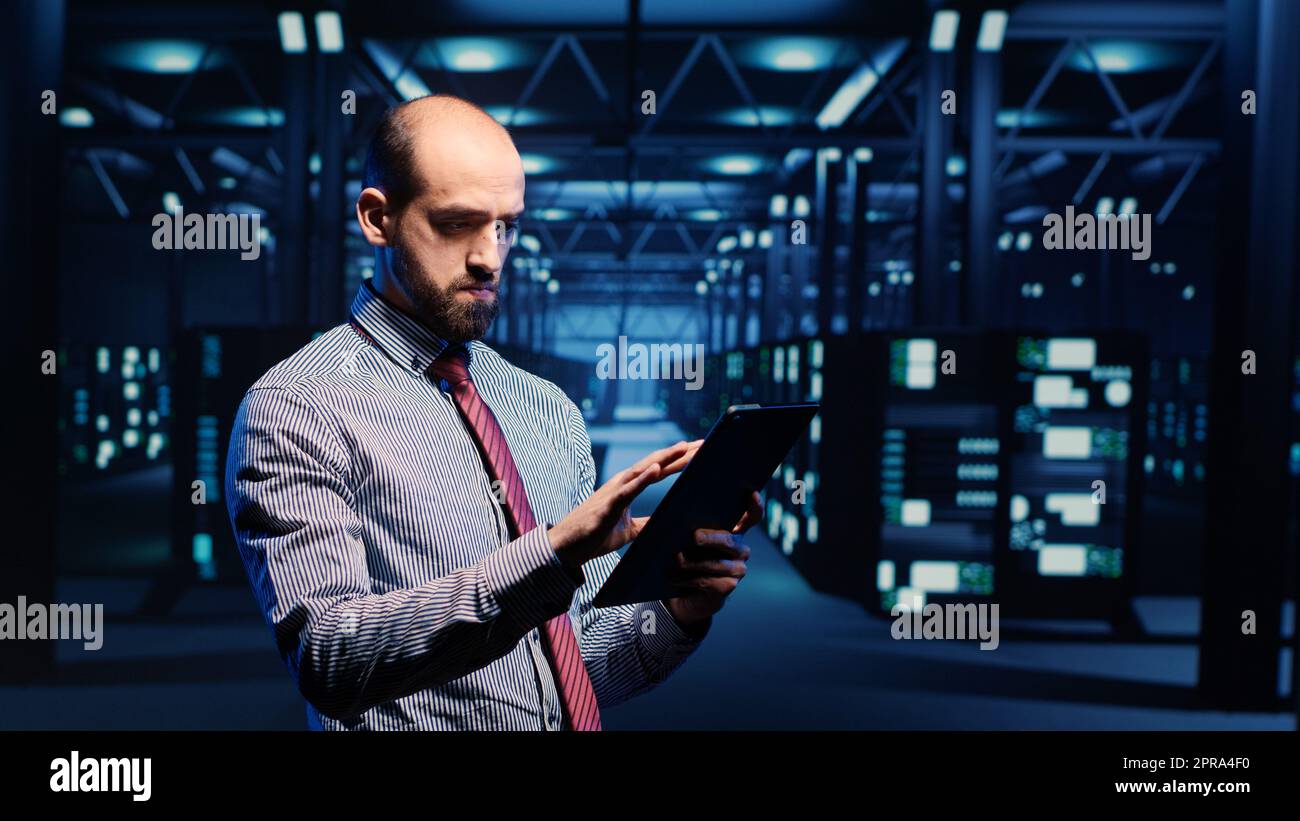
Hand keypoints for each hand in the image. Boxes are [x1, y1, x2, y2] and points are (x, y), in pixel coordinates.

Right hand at [549, 440, 701, 567]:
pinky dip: (642, 478)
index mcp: (629, 487)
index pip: (660, 469)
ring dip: (664, 458)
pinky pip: (628, 490)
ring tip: (684, 448)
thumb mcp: (629, 530)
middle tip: (704, 443)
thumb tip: (666, 525)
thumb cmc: (594, 535)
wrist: (567, 547)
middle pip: (656, 464)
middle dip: (680, 453)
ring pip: (644, 470)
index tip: (700, 450)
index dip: (680, 459)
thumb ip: (646, 524)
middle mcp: (623, 483)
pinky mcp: (608, 505)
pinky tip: (657, 469)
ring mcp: (615, 491)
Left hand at [665, 491, 762, 625]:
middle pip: (729, 540)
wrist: (683, 595)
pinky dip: (689, 579)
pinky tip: (674, 578)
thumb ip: (688, 527)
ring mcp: (737, 570)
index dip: (755, 506)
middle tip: (695, 537)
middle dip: (711, 538)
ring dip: (693, 562)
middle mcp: (739, 550)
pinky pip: (708, 581)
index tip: (752, 494)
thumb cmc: (685, 561)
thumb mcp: (686, 541)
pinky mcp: (727, 587)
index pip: (752, 517)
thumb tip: (673, 513)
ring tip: (677, 559)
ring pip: (716, 563)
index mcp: (733, 532)